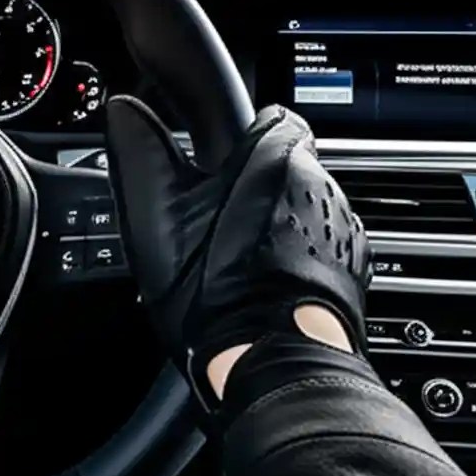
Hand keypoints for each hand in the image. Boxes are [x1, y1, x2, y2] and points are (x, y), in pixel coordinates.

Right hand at [105, 98, 370, 413]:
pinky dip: (296, 254)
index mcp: (276, 158)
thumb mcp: (159, 216)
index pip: (271, 116)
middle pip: (286, 163)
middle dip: (255, 181)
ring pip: (302, 205)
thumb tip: (122, 111)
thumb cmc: (215, 291)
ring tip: (237, 254)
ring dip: (276, 218)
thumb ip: (142, 153)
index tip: (215, 157)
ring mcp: (343, 229)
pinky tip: (264, 280)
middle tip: (213, 216)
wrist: (273, 363)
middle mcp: (322, 185)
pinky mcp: (353, 267)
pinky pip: (319, 244)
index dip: (240, 134)